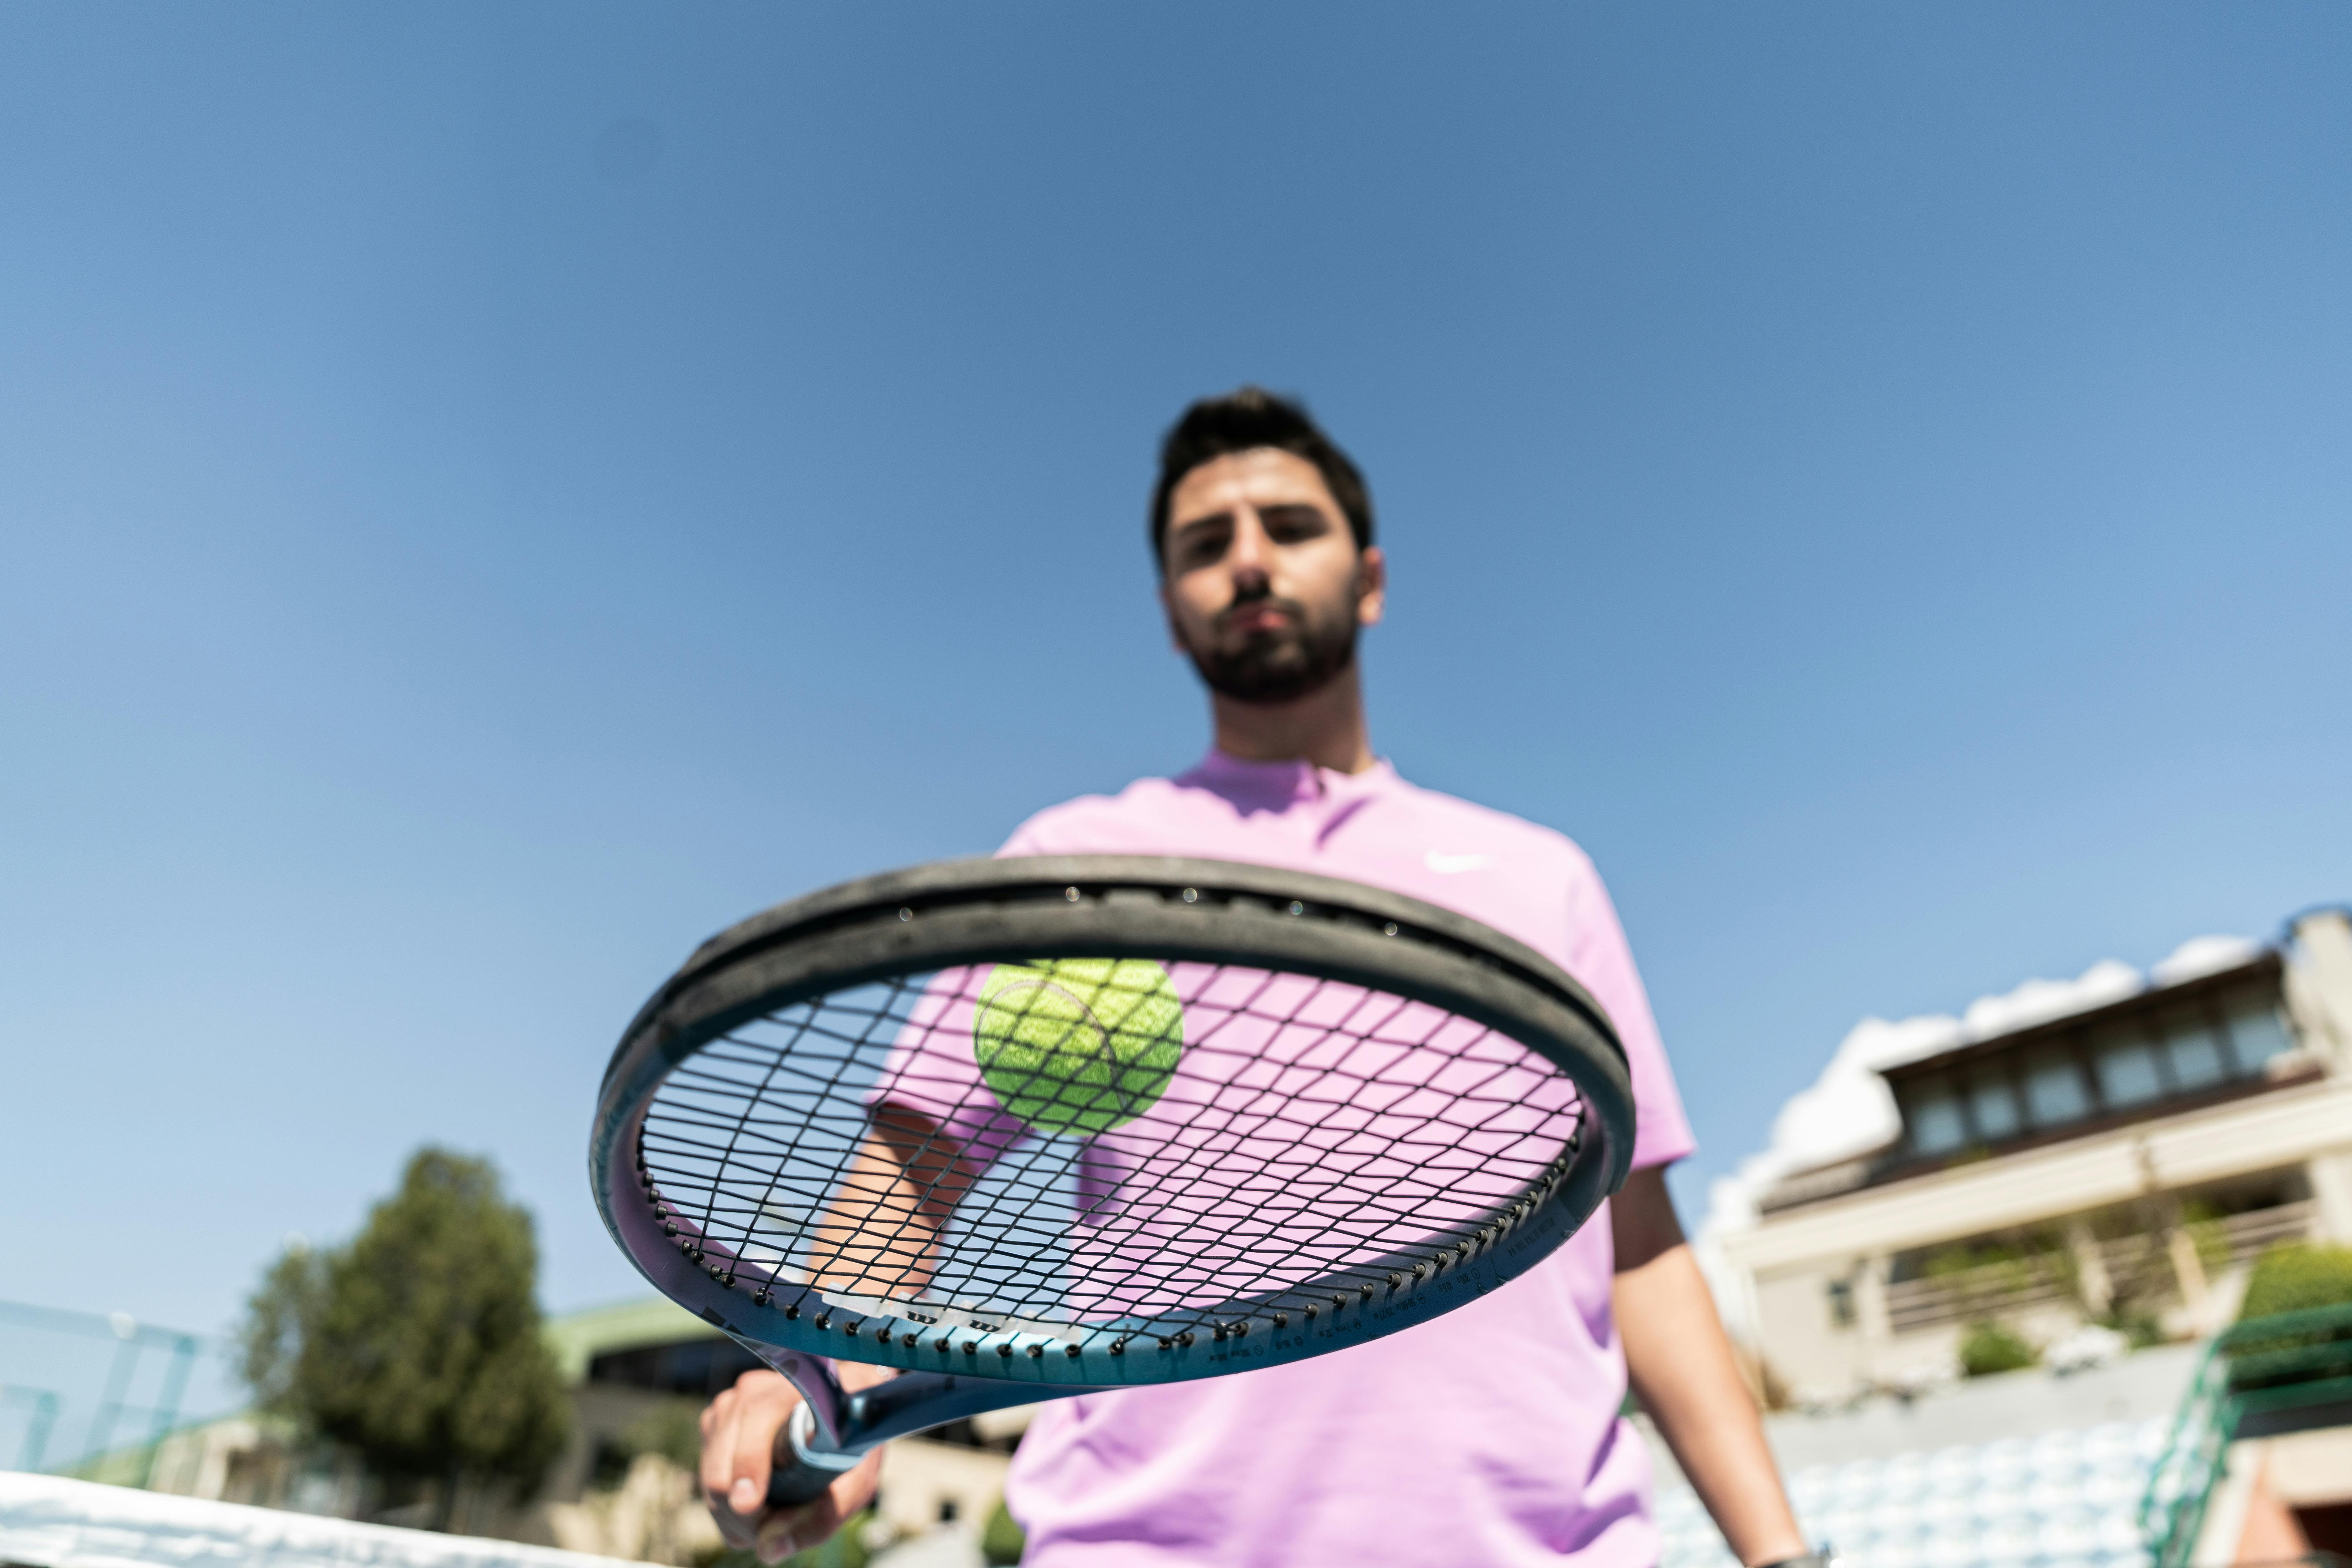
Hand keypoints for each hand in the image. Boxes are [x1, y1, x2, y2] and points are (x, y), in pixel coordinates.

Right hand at [700, 1368, 884, 1563]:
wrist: (845, 1405)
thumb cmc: (852, 1441)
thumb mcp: (858, 1479)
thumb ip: (822, 1515)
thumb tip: (769, 1550)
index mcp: (790, 1391)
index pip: (755, 1421)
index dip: (748, 1466)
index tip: (750, 1505)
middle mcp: (749, 1394)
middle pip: (722, 1468)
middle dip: (742, 1515)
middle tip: (775, 1529)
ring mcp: (726, 1409)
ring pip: (711, 1480)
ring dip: (734, 1515)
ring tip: (772, 1517)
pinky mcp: (714, 1427)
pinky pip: (707, 1480)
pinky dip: (727, 1505)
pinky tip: (759, 1503)